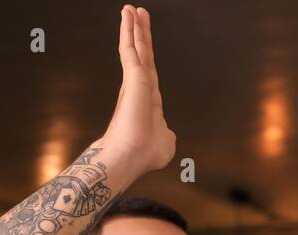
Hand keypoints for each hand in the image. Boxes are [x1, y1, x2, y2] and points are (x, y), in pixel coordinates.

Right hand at [101, 6, 174, 174]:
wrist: (131, 156)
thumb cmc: (144, 153)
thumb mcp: (165, 143)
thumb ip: (166, 133)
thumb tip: (169, 134)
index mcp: (148, 99)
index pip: (149, 70)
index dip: (146, 54)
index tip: (143, 40)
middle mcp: (140, 88)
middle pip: (142, 54)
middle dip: (139, 34)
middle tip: (136, 13)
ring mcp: (136, 81)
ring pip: (136, 48)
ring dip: (134, 27)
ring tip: (131, 9)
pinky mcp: (135, 78)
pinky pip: (131, 49)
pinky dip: (130, 32)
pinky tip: (129, 16)